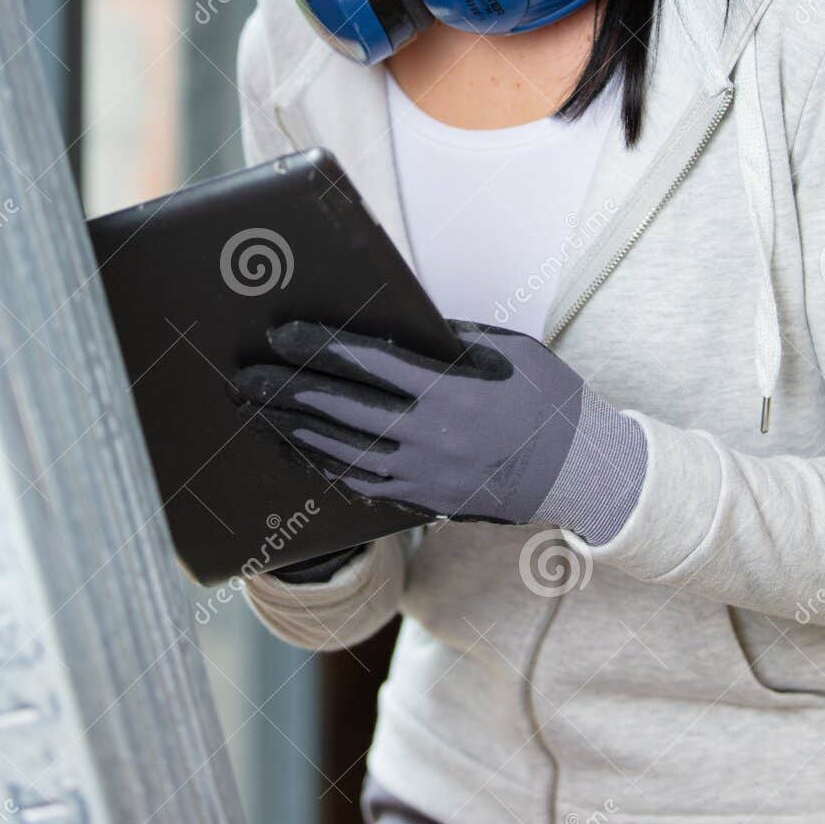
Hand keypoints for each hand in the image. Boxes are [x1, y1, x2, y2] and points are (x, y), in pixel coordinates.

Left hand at [227, 317, 601, 524]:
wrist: (580, 470)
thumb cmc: (548, 398)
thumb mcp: (509, 347)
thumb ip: (450, 337)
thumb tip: (399, 323)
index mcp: (449, 390)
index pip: (368, 363)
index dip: (318, 347)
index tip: (280, 334)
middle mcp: (429, 436)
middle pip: (341, 409)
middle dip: (286, 391)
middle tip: (244, 378)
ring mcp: (423, 474)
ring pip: (342, 451)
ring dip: (293, 430)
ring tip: (255, 413)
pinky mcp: (425, 500)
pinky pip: (362, 483)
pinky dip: (324, 464)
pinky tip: (298, 450)